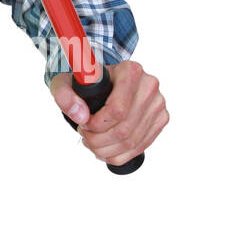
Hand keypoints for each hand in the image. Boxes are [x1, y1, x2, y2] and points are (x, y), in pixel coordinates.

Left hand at [50, 60, 167, 166]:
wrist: (102, 80)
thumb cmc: (85, 81)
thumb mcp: (65, 82)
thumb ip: (65, 96)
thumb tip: (81, 117)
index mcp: (130, 71)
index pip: (118, 110)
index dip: (97, 124)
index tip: (83, 124)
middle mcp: (149, 86)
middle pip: (124, 129)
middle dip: (99, 140)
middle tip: (84, 135)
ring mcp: (157, 104)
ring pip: (132, 141)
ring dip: (106, 150)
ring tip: (91, 143)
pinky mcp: (160, 119)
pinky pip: (140, 147)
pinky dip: (119, 155)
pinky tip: (104, 150)